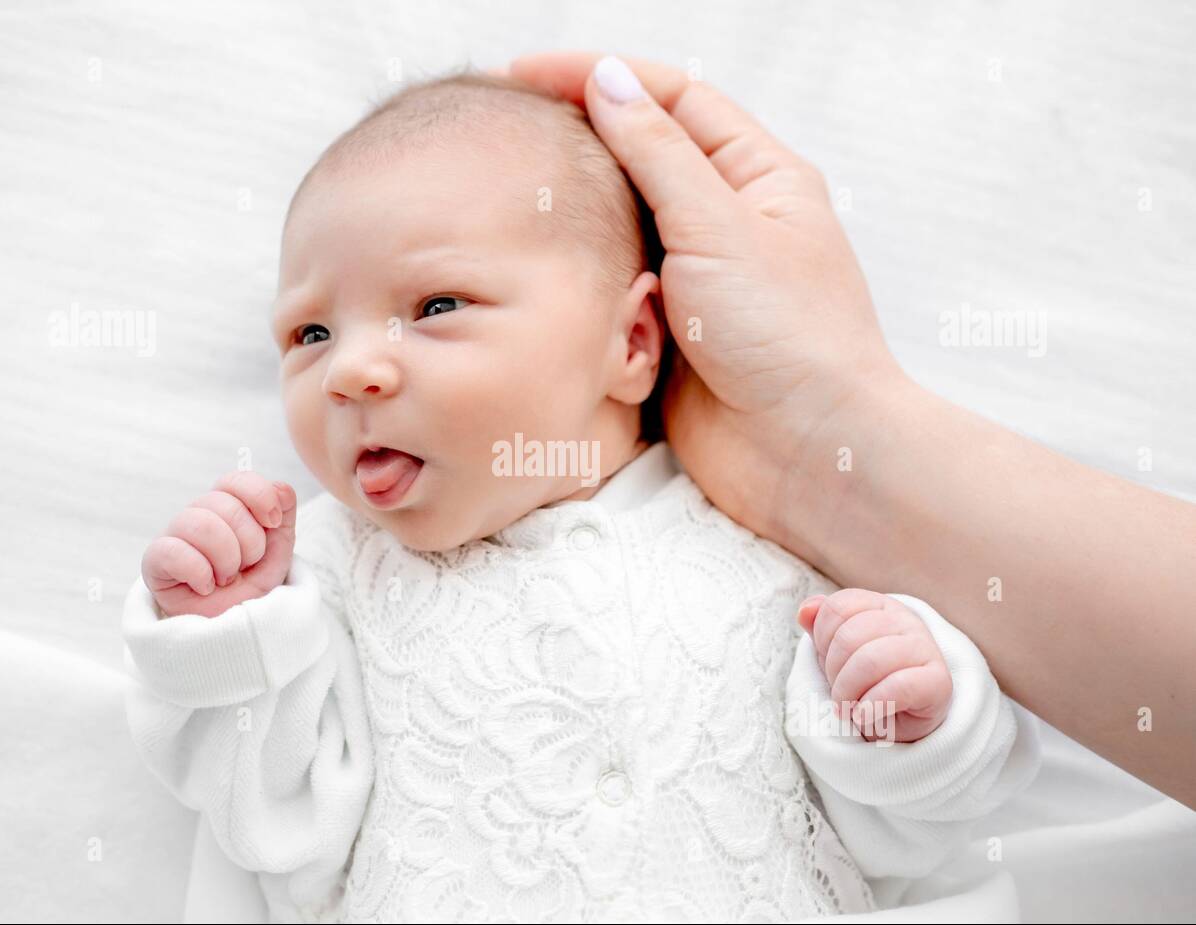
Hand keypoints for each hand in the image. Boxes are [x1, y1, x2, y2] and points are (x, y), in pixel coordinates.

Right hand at [142, 472, 296, 618]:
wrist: (234, 629)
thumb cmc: (250, 586)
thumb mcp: (278, 551)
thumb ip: (283, 515)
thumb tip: (281, 487)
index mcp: (224, 507)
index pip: (234, 480)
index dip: (259, 496)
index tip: (274, 523)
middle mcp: (196, 516)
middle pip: (222, 504)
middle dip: (248, 541)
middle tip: (246, 566)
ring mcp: (173, 537)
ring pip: (199, 524)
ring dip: (226, 558)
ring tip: (226, 578)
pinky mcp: (155, 562)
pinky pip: (173, 551)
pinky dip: (199, 572)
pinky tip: (205, 587)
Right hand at [506, 52, 910, 541]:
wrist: (807, 456)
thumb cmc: (791, 337)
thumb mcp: (720, 227)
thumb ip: (657, 153)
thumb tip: (609, 82)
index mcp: (757, 178)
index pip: (673, 99)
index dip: (603, 77)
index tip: (526, 75)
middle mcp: (726, 223)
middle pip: (640, 160)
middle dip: (582, 147)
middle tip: (510, 134)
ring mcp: (694, 283)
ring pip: (619, 231)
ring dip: (581, 224)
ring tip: (520, 204)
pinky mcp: (667, 338)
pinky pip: (612, 295)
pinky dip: (587, 287)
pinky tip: (550, 276)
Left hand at [797, 589, 952, 742]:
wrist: (902, 722)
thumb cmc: (867, 682)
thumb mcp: (837, 653)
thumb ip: (821, 627)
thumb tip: (806, 610)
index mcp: (880, 606)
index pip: (837, 607)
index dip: (821, 639)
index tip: (828, 663)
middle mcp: (906, 621)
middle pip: (850, 636)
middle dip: (833, 672)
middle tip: (838, 694)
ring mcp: (926, 648)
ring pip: (871, 661)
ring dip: (848, 693)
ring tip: (848, 708)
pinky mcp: (939, 681)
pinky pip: (898, 687)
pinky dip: (872, 706)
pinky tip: (864, 716)